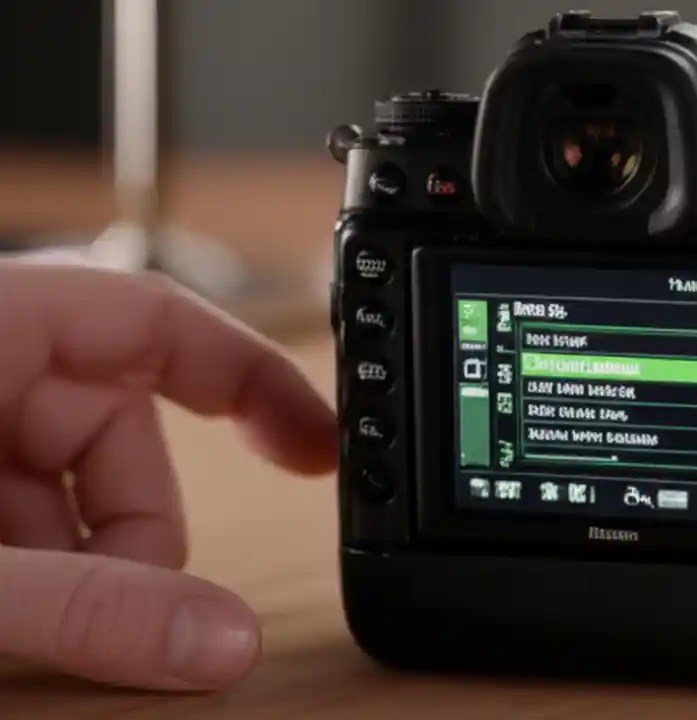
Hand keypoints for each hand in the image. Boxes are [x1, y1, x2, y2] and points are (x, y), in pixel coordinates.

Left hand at [0, 265, 335, 689]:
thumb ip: (90, 605)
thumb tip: (223, 640)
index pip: (162, 321)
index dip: (253, 378)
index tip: (316, 444)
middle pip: (119, 421)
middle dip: (136, 524)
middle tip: (129, 604)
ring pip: (68, 475)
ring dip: (80, 555)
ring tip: (28, 619)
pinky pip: (18, 502)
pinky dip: (34, 561)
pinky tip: (8, 609)